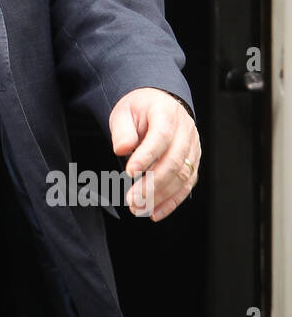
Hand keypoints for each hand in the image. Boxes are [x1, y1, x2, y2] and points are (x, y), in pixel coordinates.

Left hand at [109, 88, 200, 221]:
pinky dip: (171, 201)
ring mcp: (192, 147)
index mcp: (167, 113)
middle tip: (133, 200)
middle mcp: (185, 131)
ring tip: (139, 208)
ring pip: (183, 176)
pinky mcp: (193, 163)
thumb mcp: (124, 112)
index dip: (146, 156)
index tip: (130, 172)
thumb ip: (122, 130)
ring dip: (160, 196)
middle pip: (174, 161)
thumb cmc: (140, 109)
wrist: (160, 105)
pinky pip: (187, 185)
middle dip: (152, 184)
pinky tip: (155, 211)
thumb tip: (122, 149)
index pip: (161, 136)